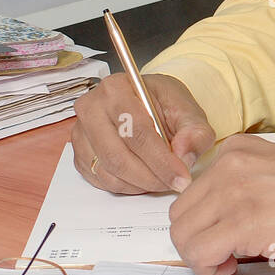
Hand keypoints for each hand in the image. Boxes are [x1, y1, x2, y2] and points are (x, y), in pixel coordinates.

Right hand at [70, 72, 215, 194]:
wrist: (146, 103)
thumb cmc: (164, 104)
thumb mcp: (188, 110)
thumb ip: (194, 132)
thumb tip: (184, 155)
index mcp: (117, 88)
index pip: (138, 132)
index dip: (162, 161)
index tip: (181, 178)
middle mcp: (92, 108)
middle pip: (118, 156)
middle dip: (151, 177)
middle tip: (173, 183)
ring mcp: (81, 132)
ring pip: (109, 172)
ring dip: (140, 184)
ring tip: (162, 179)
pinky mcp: (79, 153)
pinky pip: (100, 180)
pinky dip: (126, 186)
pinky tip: (144, 177)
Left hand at [168, 135, 274, 274]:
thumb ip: (242, 191)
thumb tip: (219, 229)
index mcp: (237, 151)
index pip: (191, 193)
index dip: (205, 223)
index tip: (226, 238)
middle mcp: (230, 164)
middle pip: (180, 215)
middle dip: (199, 242)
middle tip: (230, 254)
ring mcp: (236, 190)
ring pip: (182, 236)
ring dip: (202, 257)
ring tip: (234, 261)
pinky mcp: (245, 220)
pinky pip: (199, 254)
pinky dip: (209, 269)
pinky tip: (234, 267)